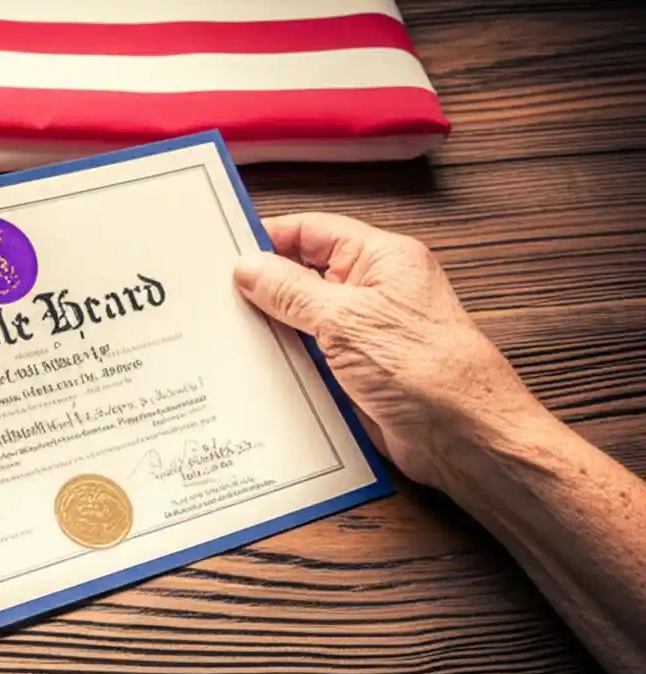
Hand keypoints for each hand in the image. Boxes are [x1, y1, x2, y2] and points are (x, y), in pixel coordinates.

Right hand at [232, 213, 540, 491]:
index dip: (268, 237)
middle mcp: (372, 291)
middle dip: (262, 287)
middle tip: (212, 296)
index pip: (312, 232)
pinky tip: (250, 367)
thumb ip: (292, 291)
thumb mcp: (346, 320)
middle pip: (303, 276)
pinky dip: (283, 363)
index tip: (222, 250)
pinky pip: (308, 360)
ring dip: (270, 329)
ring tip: (222, 332)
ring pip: (301, 321)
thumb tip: (249, 267)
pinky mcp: (355, 373)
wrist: (464, 439)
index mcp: (381, 259)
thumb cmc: (427, 370)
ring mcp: (363, 334)